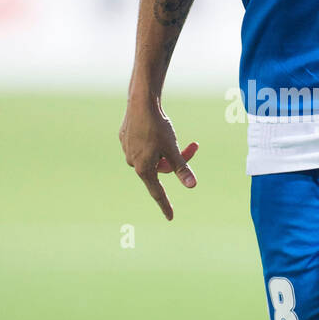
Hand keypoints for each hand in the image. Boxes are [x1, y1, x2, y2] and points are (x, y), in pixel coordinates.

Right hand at [119, 99, 197, 221]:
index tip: (171, 218)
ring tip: (168, 131)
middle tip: (193, 145)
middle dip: (176, 160)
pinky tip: (154, 127)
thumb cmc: (158, 126)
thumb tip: (192, 186)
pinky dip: (153, 140)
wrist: (140, 102)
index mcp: (143, 169)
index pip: (157, 192)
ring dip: (165, 149)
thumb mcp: (173, 148)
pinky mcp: (125, 138)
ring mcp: (127, 150)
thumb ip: (181, 168)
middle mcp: (132, 162)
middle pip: (161, 168)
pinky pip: (143, 146)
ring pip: (153, 156)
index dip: (166, 205)